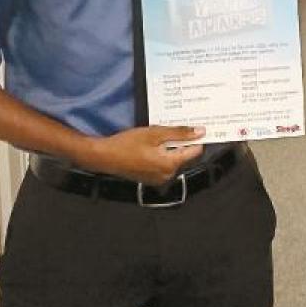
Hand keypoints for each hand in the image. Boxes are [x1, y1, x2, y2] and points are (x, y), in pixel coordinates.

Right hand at [80, 125, 205, 185]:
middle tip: (170, 129)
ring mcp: (159, 180)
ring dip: (170, 148)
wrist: (105, 157)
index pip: (195, 151)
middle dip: (181, 142)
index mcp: (171, 165)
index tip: (194, 127)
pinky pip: (163, 166)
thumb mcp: (155, 133)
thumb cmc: (128, 143)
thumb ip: (179, 133)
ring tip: (158, 137)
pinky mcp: (151, 179)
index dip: (195, 138)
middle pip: (184, 156)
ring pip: (174, 160)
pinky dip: (162, 156)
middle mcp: (168, 176)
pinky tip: (151, 146)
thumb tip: (201, 131)